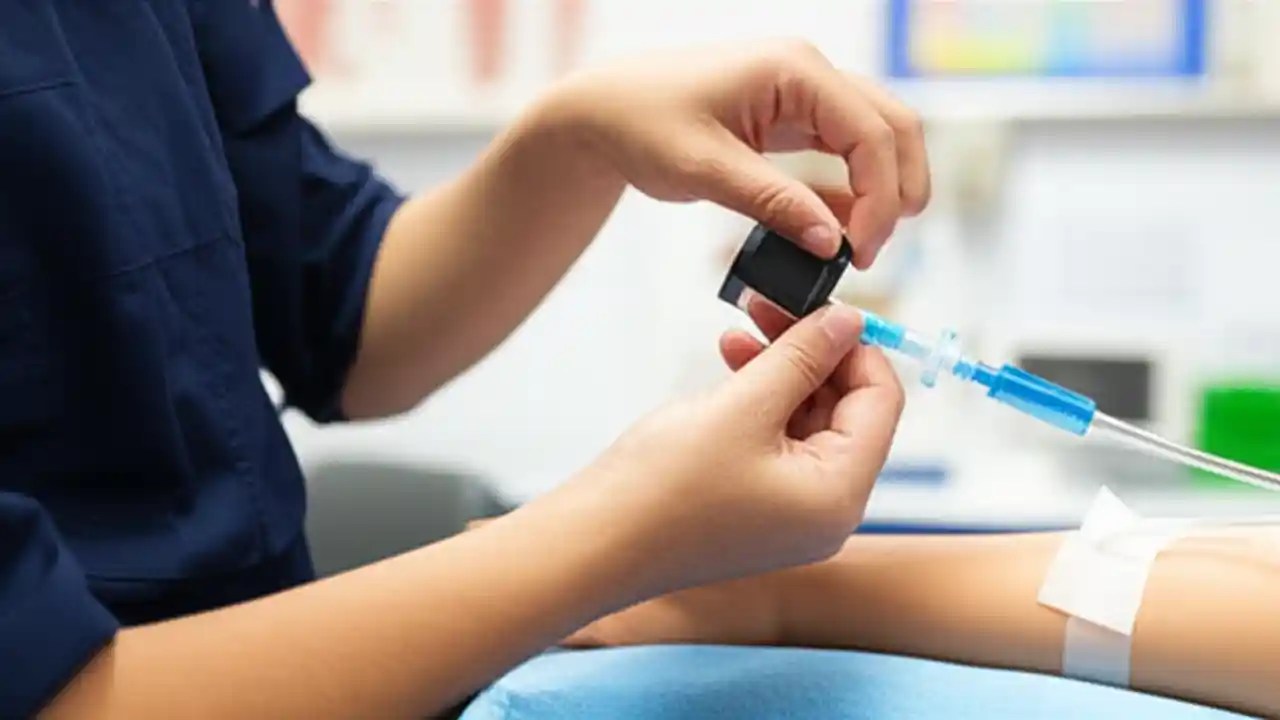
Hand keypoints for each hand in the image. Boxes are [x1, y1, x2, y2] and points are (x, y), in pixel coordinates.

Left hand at [539, 39, 929, 266]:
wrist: (602, 113)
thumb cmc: (641, 124)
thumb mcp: (703, 169)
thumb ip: (771, 204)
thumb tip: (832, 244)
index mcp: (794, 70)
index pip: (873, 132)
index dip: (882, 197)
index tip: (860, 253)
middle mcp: (809, 73)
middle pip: (894, 127)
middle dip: (898, 191)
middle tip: (870, 253)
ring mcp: (804, 94)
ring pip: (877, 138)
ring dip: (881, 190)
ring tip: (857, 248)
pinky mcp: (793, 118)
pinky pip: (843, 153)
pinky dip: (851, 192)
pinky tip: (837, 233)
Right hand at [541, 301, 902, 601]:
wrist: (594, 543)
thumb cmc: (663, 488)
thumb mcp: (742, 406)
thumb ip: (801, 358)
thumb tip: (847, 321)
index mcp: (839, 495)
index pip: (881, 403)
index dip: (857, 348)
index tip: (823, 307)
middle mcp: (825, 511)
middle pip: (848, 411)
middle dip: (813, 353)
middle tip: (773, 307)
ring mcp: (790, 513)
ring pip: (809, 421)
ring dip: (782, 370)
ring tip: (742, 329)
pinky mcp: (757, 506)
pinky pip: (777, 441)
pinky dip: (760, 399)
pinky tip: (729, 363)